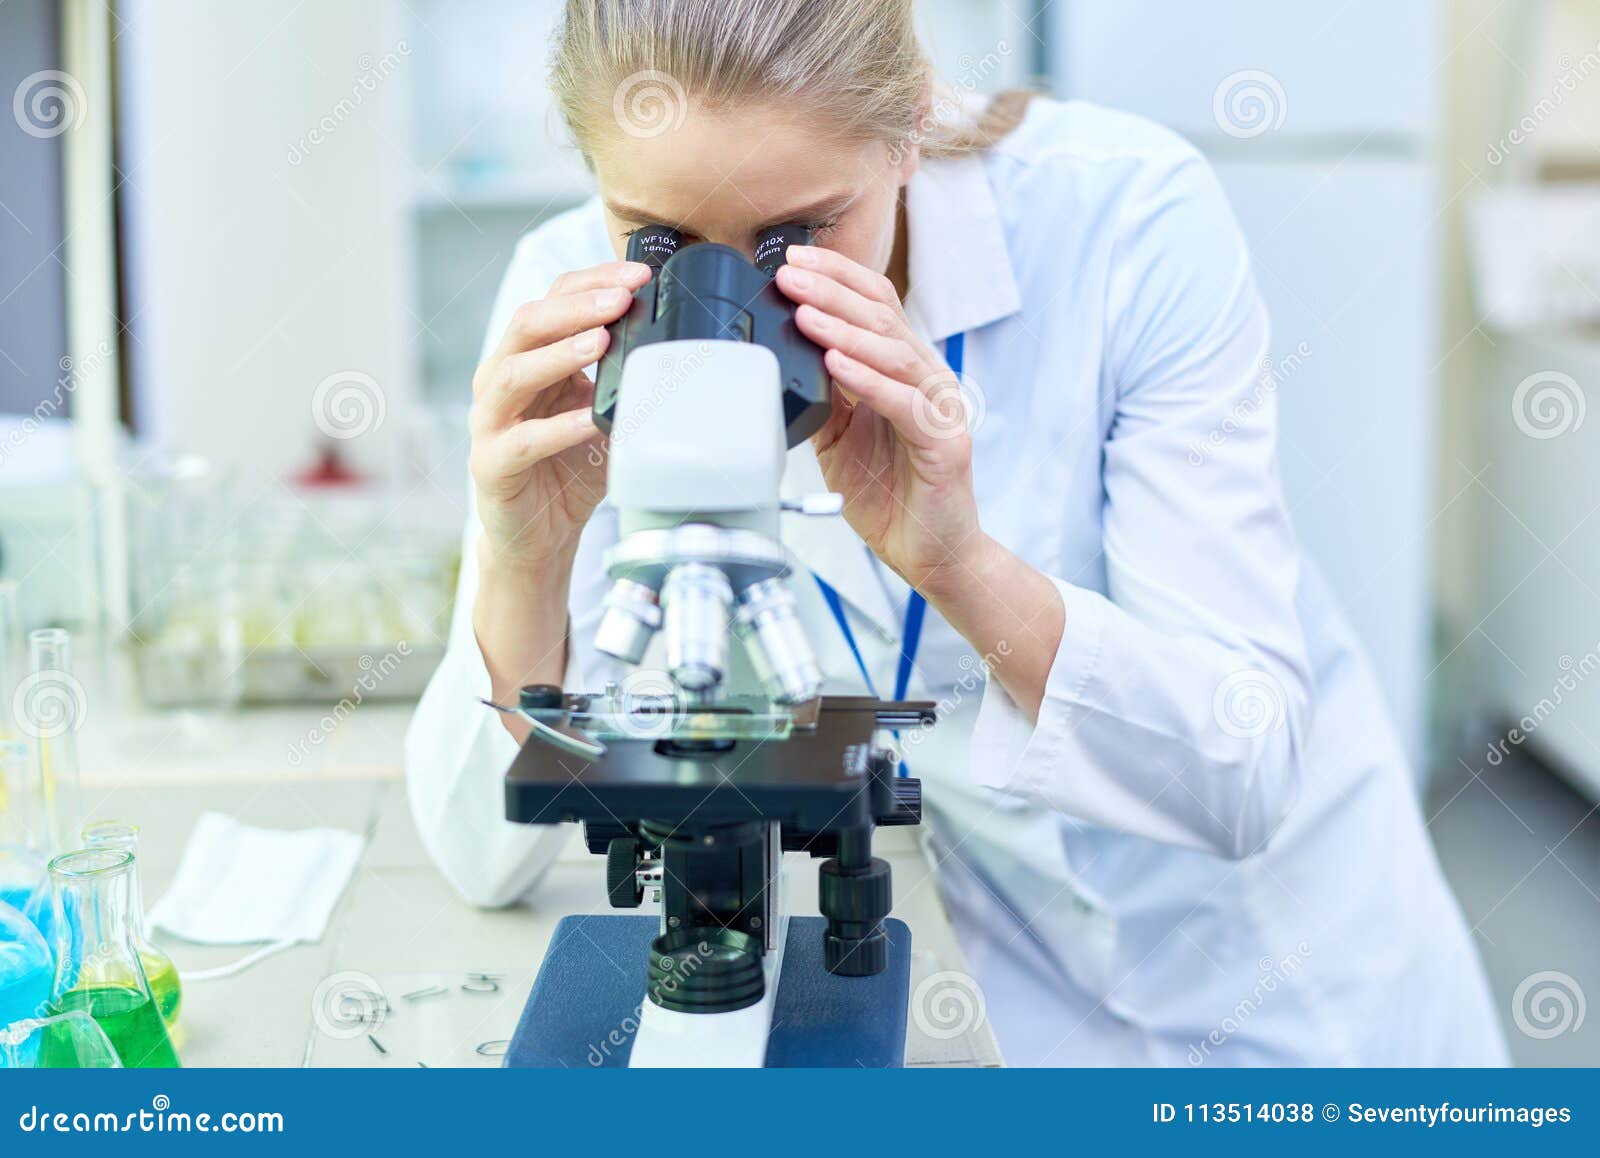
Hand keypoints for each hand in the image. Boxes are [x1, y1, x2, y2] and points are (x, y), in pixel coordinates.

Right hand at [468, 260, 650, 567]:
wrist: (540, 534)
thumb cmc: (570, 467)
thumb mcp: (602, 411)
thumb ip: (625, 378)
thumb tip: (678, 345)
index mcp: (528, 356)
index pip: (553, 300)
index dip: (593, 281)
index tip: (639, 274)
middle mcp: (501, 380)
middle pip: (528, 324)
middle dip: (577, 307)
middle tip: (621, 298)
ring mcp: (490, 421)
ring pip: (514, 373)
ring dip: (560, 353)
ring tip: (600, 341)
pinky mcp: (491, 464)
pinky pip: (523, 441)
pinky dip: (559, 428)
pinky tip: (591, 419)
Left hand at [774, 245, 988, 596]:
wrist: (929, 551)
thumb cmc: (889, 492)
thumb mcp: (840, 433)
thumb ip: (824, 391)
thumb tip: (785, 350)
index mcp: (906, 369)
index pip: (876, 303)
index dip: (837, 277)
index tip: (793, 261)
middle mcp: (928, 378)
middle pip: (882, 317)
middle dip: (831, 292)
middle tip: (789, 276)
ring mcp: (940, 407)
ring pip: (892, 353)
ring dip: (844, 330)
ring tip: (805, 313)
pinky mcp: (945, 442)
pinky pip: (904, 402)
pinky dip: (868, 380)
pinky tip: (837, 365)